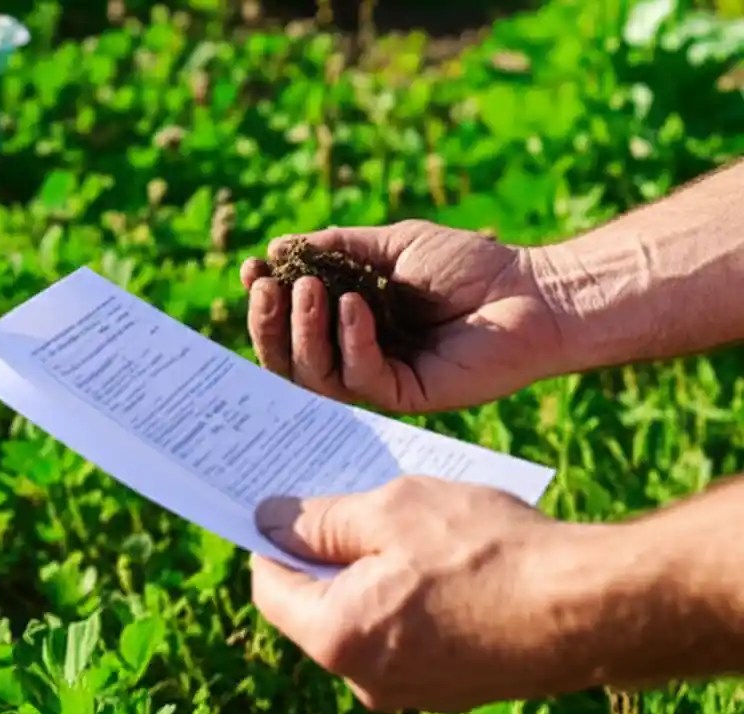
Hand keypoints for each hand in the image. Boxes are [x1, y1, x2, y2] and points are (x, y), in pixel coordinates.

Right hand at [239, 220, 561, 412]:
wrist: (531, 291)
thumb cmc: (469, 266)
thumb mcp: (390, 245)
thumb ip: (336, 249)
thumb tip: (276, 249)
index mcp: (349, 324)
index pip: (290, 325)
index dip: (266, 302)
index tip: (253, 269)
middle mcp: (357, 356)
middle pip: (290, 358)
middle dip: (270, 323)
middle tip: (266, 287)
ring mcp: (380, 379)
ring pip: (316, 374)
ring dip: (302, 331)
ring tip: (308, 289)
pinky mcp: (407, 396)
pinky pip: (361, 379)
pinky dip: (351, 341)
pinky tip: (356, 307)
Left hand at [250, 477, 613, 713]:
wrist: (592, 608)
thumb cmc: (488, 552)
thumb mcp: (392, 510)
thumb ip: (320, 520)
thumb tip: (270, 521)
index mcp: (338, 637)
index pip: (271, 586)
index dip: (271, 538)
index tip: (281, 501)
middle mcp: (367, 679)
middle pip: (316, 606)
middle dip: (325, 552)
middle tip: (344, 500)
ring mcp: (413, 690)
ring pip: (366, 618)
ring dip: (371, 571)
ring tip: (401, 521)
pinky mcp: (454, 687)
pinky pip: (408, 634)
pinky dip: (410, 596)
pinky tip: (440, 557)